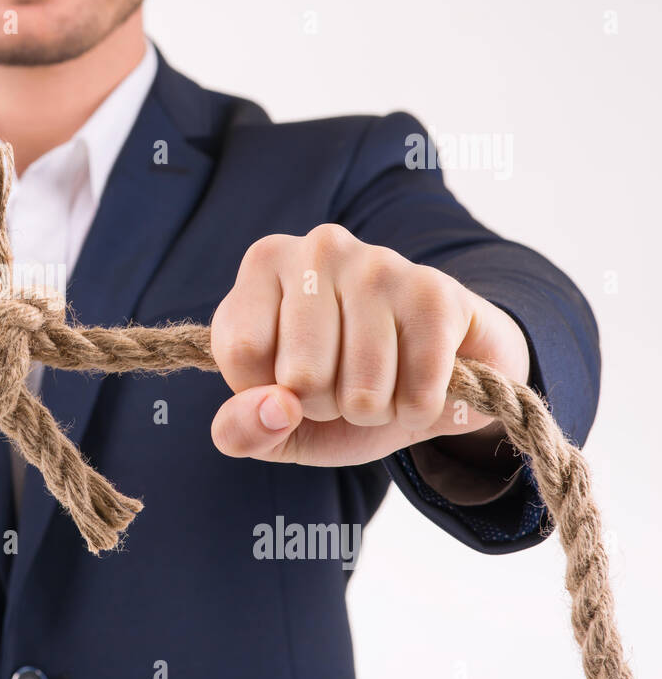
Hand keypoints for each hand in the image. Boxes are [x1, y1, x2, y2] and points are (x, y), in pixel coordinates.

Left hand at [209, 224, 529, 465]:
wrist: (426, 376)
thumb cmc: (333, 388)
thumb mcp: (271, 419)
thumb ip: (243, 429)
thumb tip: (278, 409)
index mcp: (263, 265)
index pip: (243, 352)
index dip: (271, 391)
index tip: (289, 374)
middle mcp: (318, 249)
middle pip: (302, 377)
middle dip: (326, 406)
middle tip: (344, 378)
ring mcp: (381, 264)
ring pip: (362, 392)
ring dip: (374, 412)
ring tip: (383, 377)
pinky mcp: (436, 294)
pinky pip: (418, 395)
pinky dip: (418, 411)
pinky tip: (421, 380)